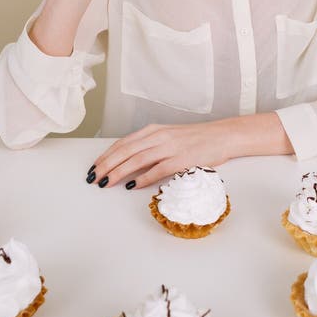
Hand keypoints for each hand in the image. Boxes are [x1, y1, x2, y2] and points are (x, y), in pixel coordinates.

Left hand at [86, 113, 293, 189]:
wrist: (223, 136)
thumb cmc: (196, 140)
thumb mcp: (169, 139)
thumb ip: (151, 149)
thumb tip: (131, 166)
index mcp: (154, 131)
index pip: (123, 143)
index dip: (106, 155)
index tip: (94, 167)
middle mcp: (159, 136)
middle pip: (126, 151)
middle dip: (106, 165)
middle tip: (93, 178)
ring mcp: (170, 147)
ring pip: (137, 159)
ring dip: (119, 172)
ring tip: (106, 183)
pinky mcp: (182, 159)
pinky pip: (158, 169)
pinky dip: (143, 177)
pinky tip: (132, 185)